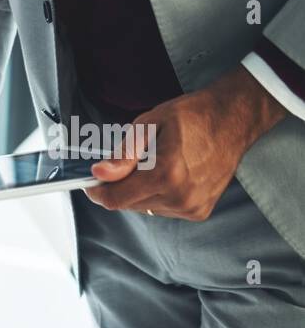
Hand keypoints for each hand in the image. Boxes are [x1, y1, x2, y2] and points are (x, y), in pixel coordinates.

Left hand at [85, 65, 285, 218]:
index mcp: (166, 174)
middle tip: (131, 163)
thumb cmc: (193, 116)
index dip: (97, 192)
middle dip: (120, 186)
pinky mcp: (199, 211)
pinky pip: (163, 209)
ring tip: (157, 165)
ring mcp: (191, 206)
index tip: (92, 182)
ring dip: (140, 191)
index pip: (114, 199)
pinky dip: (158, 195)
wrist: (234, 118)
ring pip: (144, 208)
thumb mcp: (150, 124)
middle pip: (127, 204)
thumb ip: (123, 154)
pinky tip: (171, 175)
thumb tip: (100, 173)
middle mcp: (180, 195)